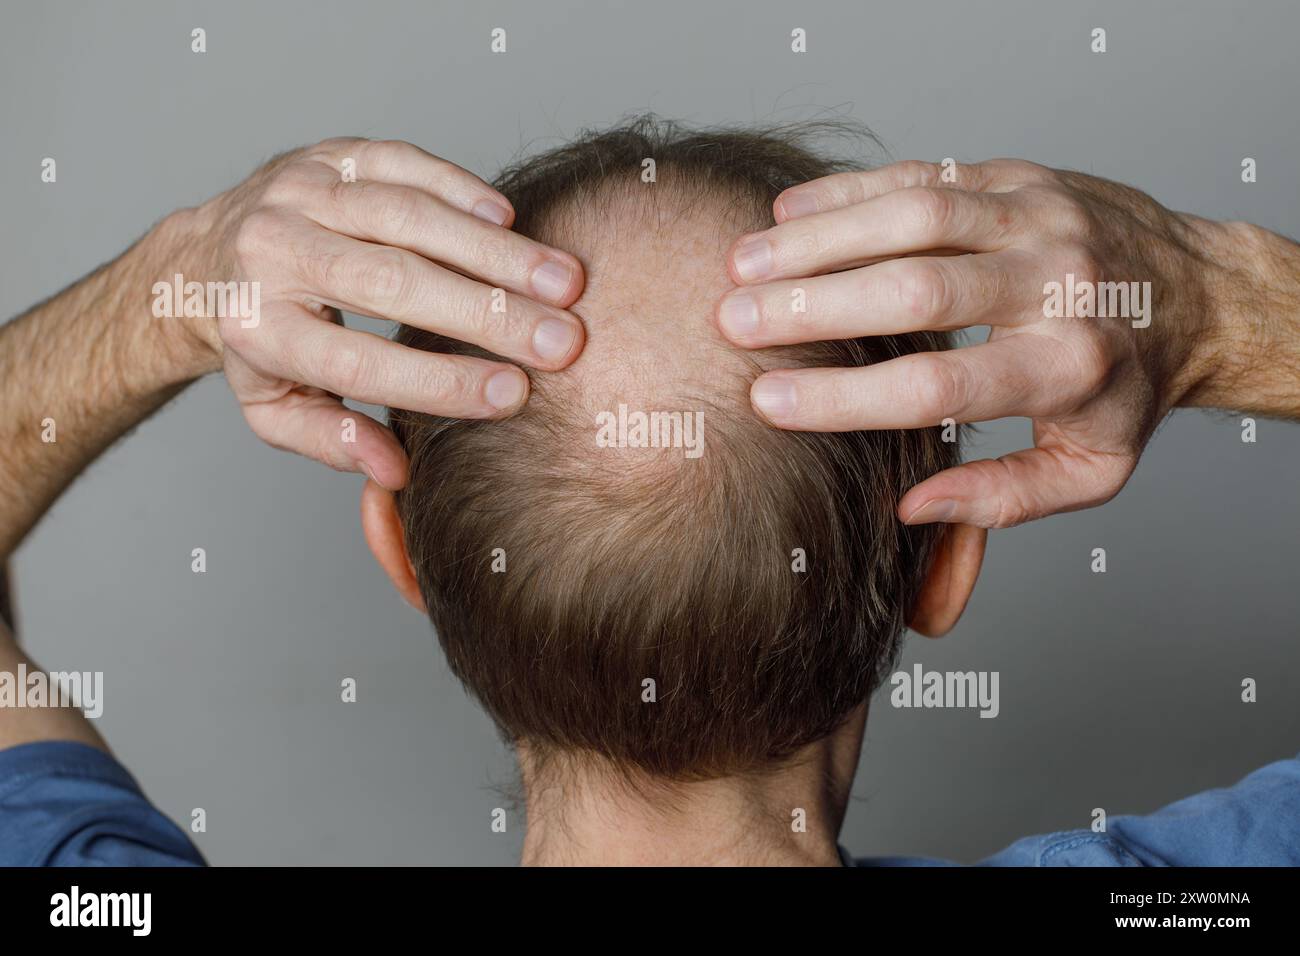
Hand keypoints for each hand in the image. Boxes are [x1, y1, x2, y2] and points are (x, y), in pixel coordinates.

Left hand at [174, 137, 585, 488]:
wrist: (205, 254)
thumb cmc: (260, 341)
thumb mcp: (276, 409)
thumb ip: (332, 440)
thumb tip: (393, 470)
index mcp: (259, 327)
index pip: (360, 359)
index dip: (441, 380)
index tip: (516, 394)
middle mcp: (273, 251)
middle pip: (393, 281)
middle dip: (488, 313)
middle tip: (563, 341)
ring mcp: (300, 193)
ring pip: (408, 217)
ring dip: (495, 251)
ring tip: (564, 282)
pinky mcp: (330, 153)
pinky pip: (403, 164)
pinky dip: (462, 189)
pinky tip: (514, 222)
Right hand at [716, 159, 1244, 527]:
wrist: (1198, 289)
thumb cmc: (1127, 386)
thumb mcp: (1090, 468)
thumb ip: (1006, 499)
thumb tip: (913, 508)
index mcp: (1067, 368)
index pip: (939, 387)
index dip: (846, 398)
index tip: (768, 404)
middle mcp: (1057, 282)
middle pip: (917, 290)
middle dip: (812, 306)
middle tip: (732, 322)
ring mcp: (1037, 217)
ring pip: (914, 216)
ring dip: (817, 238)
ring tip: (740, 263)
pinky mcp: (1018, 176)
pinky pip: (923, 172)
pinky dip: (849, 189)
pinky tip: (786, 212)